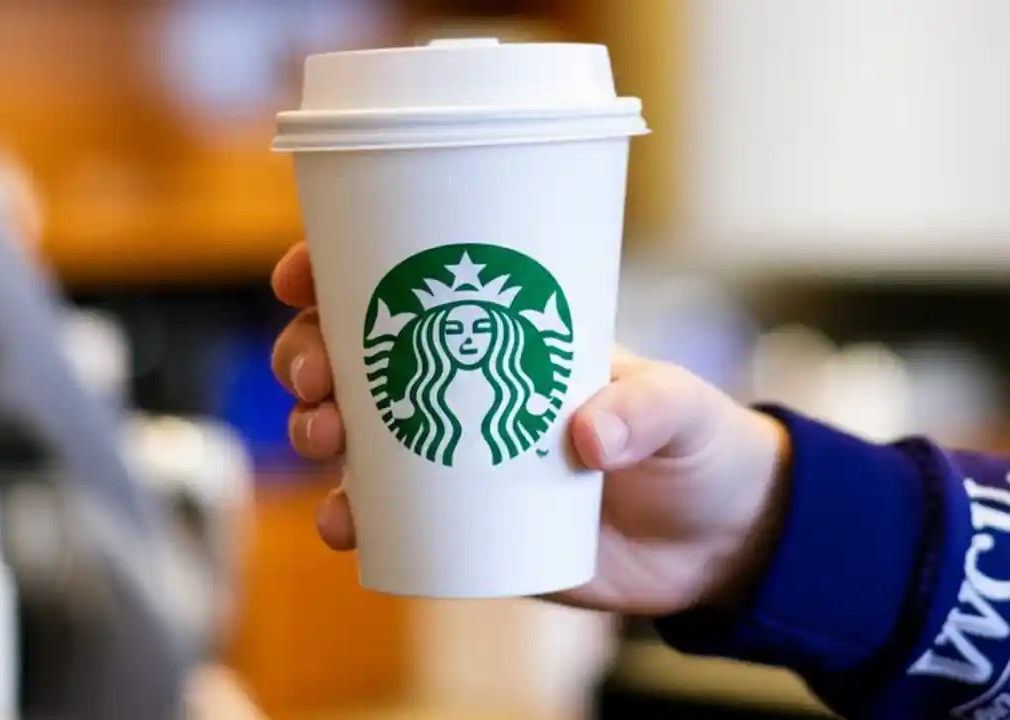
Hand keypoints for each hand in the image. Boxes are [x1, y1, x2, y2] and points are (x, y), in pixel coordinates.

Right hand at [271, 243, 790, 615]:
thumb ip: (648, 410)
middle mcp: (462, 386)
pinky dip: (348, 517)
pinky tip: (343, 523)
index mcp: (503, 334)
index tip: (299, 275)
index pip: (406, 284)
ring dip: (313, 427)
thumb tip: (585, 440)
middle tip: (315, 377)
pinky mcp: (457, 527)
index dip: (337, 271)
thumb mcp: (685, 410)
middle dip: (308, 354)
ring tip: (324, 439)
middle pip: (354, 354)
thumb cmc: (695, 447)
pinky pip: (383, 517)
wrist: (710, 544)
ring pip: (350, 432)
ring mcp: (452, 456)